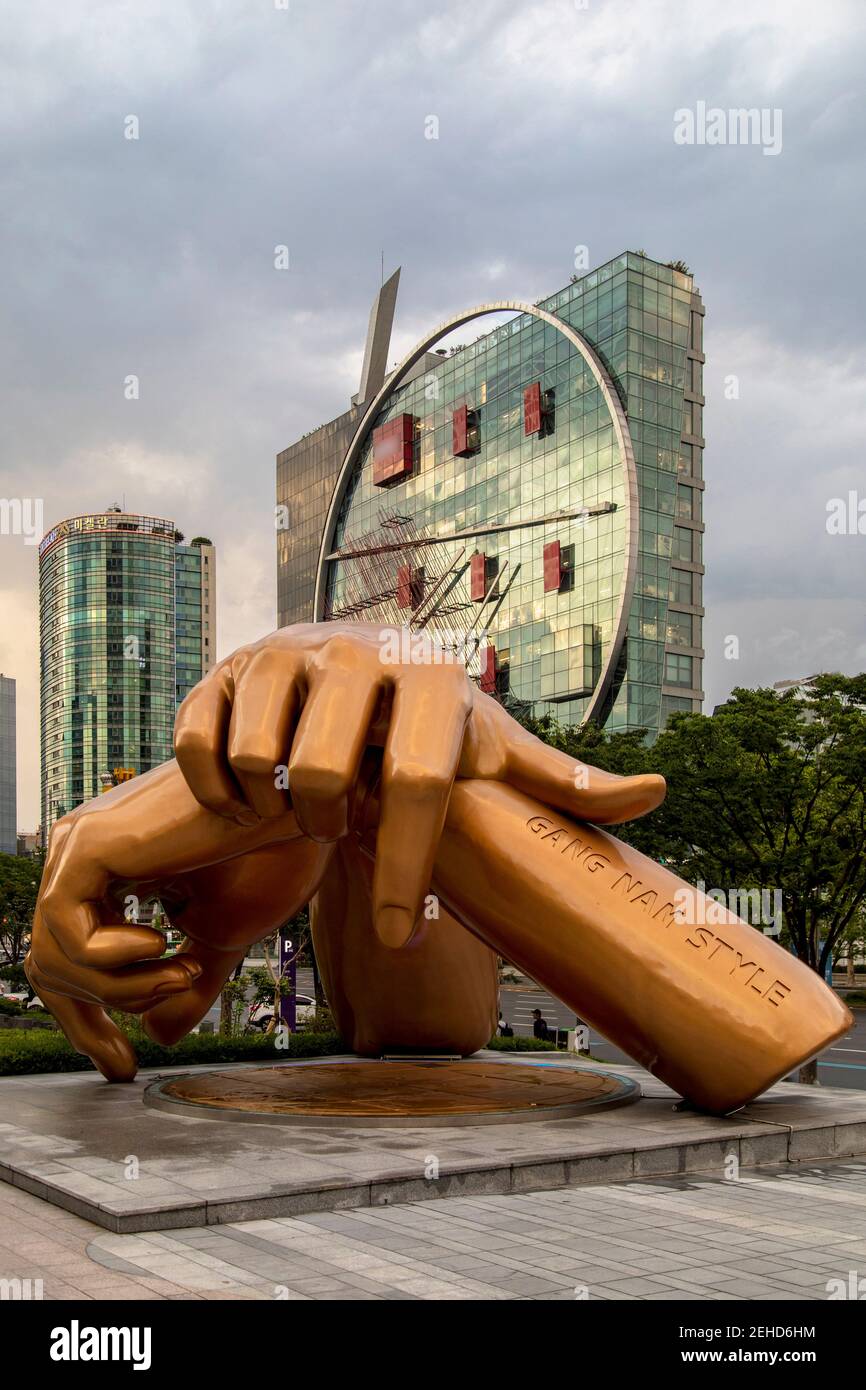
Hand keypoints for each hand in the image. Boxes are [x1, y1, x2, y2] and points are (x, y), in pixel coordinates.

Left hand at [26, 760, 330, 1078]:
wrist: (293, 808)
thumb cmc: (266, 857)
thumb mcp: (218, 936)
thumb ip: (184, 982)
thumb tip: (159, 1035)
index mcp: (105, 870)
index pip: (68, 956)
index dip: (87, 1020)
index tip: (121, 1066)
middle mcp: (80, 855)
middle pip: (49, 964)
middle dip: (86, 1023)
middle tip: (128, 1061)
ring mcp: (77, 846)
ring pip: (54, 957)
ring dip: (121, 990)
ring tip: (181, 975)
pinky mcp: (86, 845)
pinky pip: (65, 930)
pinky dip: (111, 959)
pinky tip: (160, 944)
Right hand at [175, 622, 665, 946]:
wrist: (356, 674)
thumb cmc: (434, 729)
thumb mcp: (495, 752)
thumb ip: (562, 779)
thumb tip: (657, 792)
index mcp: (433, 675)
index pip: (421, 784)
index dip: (414, 870)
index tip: (407, 936)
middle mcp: (356, 650)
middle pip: (326, 774)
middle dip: (336, 829)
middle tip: (347, 831)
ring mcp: (283, 651)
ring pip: (256, 759)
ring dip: (276, 807)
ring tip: (306, 805)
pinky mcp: (224, 664)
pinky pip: (199, 746)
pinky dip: (218, 789)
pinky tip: (254, 793)